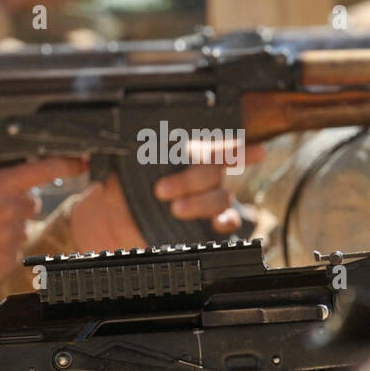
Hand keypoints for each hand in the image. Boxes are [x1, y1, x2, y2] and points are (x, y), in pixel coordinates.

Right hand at [0, 158, 85, 290]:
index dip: (67, 164)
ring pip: (22, 228)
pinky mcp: (7, 259)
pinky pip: (14, 250)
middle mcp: (9, 209)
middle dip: (18, 204)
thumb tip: (3, 164)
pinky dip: (1, 248)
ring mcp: (10, 236)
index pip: (43, 169)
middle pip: (32, 202)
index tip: (82, 162)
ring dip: (8, 227)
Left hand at [69, 140, 266, 251]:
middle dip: (188, 181)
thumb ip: (140, 153)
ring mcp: (208, 199)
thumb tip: (136, 148)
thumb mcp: (127, 164)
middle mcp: (203, 175)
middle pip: (214, 173)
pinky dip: (225, 222)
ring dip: (199, 202)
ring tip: (175, 209)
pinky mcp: (208, 223)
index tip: (254, 151)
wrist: (115, 218)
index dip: (235, 147)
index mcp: (188, 155)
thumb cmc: (123, 185)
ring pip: (221, 197)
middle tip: (161, 191)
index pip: (217, 147)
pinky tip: (215, 223)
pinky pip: (229, 221)